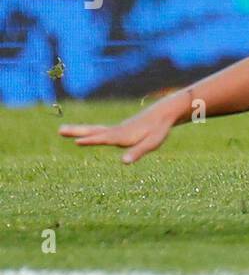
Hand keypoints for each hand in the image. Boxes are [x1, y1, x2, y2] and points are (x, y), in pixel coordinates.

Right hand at [59, 98, 182, 164]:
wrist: (164, 112)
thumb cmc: (158, 130)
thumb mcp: (152, 143)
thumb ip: (138, 152)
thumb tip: (123, 162)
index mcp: (122, 135)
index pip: (104, 138)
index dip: (92, 140)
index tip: (77, 141)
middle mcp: (116, 131)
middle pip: (93, 131)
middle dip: (76, 131)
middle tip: (59, 130)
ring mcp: (116, 129)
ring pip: (94, 130)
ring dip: (79, 130)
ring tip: (61, 129)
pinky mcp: (118, 130)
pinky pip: (100, 131)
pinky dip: (89, 132)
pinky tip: (86, 135)